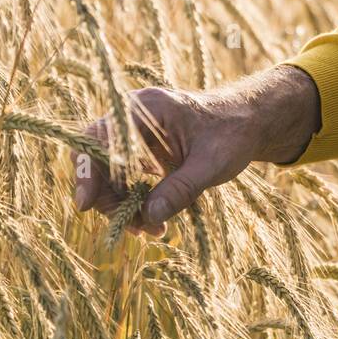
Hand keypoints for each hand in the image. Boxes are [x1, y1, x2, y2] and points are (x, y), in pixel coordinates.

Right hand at [71, 64, 319, 234]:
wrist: (251, 123)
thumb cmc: (233, 132)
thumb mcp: (212, 162)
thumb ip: (182, 187)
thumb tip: (150, 215)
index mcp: (146, 108)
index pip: (99, 136)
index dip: (86, 170)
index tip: (86, 203)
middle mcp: (133, 119)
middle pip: (97, 161)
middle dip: (110, 199)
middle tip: (133, 227)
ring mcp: (136, 137)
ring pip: (109, 177)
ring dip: (124, 207)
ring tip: (153, 230)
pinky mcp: (142, 154)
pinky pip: (125, 181)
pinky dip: (135, 203)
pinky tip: (154, 223)